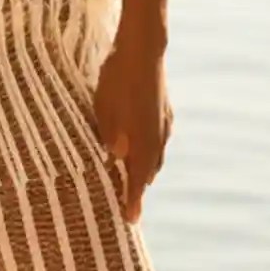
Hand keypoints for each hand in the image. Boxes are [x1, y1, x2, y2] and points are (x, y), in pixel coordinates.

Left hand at [93, 43, 173, 222]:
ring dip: (144, 169)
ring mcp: (164, 123)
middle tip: (127, 203)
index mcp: (144, 140)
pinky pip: (158, 141)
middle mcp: (158, 136)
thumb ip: (111, 135)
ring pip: (155, 156)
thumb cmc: (117, 80)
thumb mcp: (105, 109)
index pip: (137, 180)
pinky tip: (140, 148)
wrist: (143, 50)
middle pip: (149, 171)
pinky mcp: (164, 111)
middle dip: (137, 188)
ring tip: (133, 181)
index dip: (133, 200)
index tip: (130, 220)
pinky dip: (148, 152)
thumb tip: (116, 158)